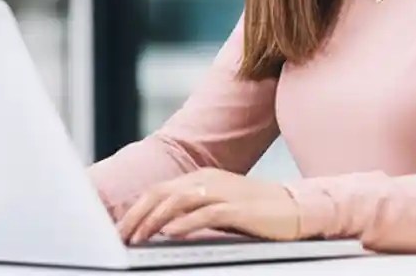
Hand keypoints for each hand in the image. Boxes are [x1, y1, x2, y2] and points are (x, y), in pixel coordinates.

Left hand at [115, 168, 301, 244]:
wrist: (294, 209)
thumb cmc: (254, 212)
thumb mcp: (217, 208)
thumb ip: (192, 212)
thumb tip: (162, 227)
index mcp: (199, 178)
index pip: (158, 191)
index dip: (136, 210)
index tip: (120, 230)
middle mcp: (206, 180)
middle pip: (161, 193)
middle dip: (137, 215)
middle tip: (121, 236)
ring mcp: (222, 191)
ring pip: (177, 201)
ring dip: (154, 220)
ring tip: (139, 237)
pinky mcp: (237, 207)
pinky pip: (204, 213)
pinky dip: (184, 223)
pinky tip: (171, 233)